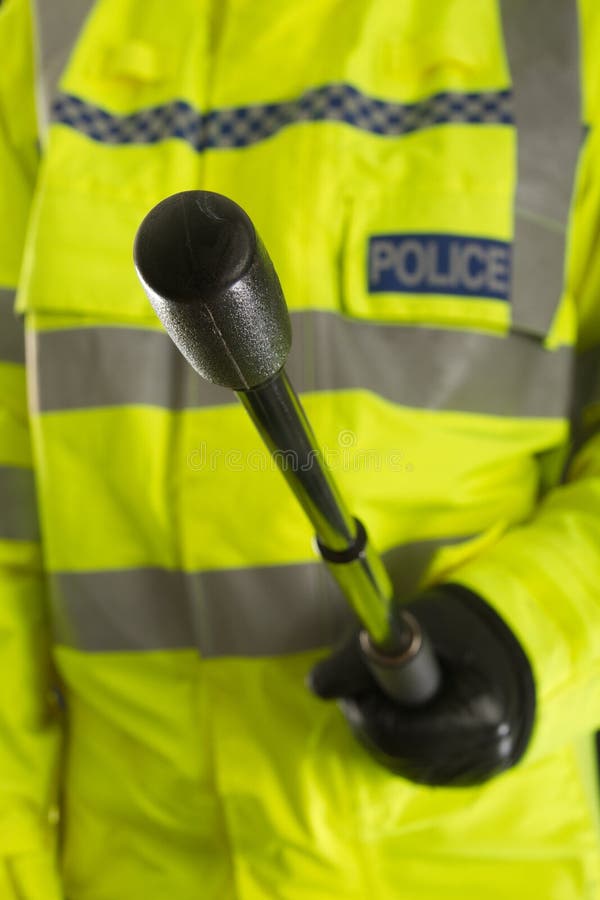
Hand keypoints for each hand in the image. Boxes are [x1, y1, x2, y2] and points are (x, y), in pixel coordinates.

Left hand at [308, 584, 535, 785]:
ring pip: (408, 763)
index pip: (397, 732)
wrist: (514, 636)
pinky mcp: (477, 768)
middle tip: (356, 689)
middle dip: (368, 721)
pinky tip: (401, 712)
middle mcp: (486, 750)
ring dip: (382, 732)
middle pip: (399, 753)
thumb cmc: (464, 623)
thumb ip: (363, 652)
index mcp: (478, 711)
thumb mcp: (413, 624)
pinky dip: (404, 741)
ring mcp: (483, 764)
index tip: (350, 685)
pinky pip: (425, 764)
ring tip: (378, 695)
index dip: (363, 709)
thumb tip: (316, 685)